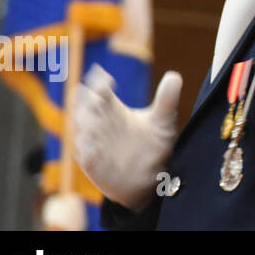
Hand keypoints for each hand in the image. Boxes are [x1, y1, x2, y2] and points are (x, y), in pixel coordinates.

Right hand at [73, 66, 182, 211]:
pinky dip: (87, 150)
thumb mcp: (163, 121)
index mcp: (113, 109)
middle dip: (87, 102)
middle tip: (96, 97)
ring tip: (95, 120)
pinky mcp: (94, 165)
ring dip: (85, 125)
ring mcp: (94, 144)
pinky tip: (91, 148)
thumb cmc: (153, 145)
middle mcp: (100, 124)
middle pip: (84, 107)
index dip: (99, 82)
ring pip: (80, 130)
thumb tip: (174, 76)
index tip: (107, 80)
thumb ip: (167, 99)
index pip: (99, 90)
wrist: (150, 179)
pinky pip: (85, 156)